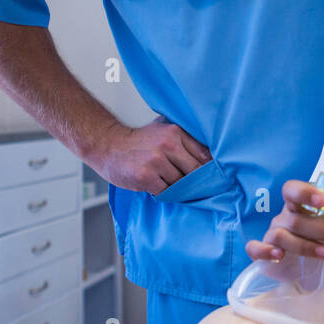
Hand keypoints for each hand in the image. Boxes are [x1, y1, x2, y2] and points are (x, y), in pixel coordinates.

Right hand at [86, 116, 210, 194]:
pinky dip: (165, 192)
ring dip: (178, 188)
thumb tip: (211, 156)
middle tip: (200, 188)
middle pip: (195, 171)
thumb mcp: (163, 131)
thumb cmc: (138, 141)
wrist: (108, 146)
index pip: (204, 154)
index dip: (210, 169)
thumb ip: (184, 140)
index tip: (215, 178)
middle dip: (197, 181)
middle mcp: (168, 145)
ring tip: (169, 182)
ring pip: (181, 183)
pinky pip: (166, 192)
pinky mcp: (146, 177)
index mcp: (176, 132)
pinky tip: (157, 186)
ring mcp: (157, 161)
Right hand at [245, 179, 323, 269]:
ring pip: (281, 236)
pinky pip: (255, 249)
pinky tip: (279, 255)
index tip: (323, 201)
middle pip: (295, 218)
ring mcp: (272, 234)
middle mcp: (283, 216)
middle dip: (321, 229)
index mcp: (297, 204)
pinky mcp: (264, 252)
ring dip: (306, 246)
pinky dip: (264, 251)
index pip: (292, 190)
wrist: (305, 262)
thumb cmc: (319, 233)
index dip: (305, 193)